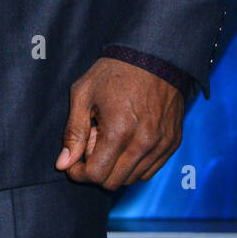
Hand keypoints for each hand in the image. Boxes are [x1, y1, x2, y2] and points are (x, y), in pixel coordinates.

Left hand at [55, 56, 182, 189]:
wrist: (153, 55)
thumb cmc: (115, 71)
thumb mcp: (84, 94)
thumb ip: (73, 132)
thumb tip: (63, 164)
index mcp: (118, 132)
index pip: (96, 175)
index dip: (79, 172)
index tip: (73, 162)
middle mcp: (143, 144)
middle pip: (114, 182)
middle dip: (97, 169)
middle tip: (93, 143)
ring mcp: (161, 145)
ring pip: (133, 179)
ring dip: (117, 167)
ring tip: (111, 139)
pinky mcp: (172, 143)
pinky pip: (151, 169)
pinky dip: (136, 164)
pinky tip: (128, 141)